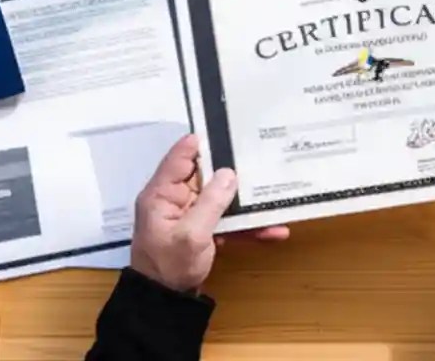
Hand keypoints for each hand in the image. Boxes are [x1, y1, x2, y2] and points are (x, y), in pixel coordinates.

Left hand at [131, 134, 288, 292]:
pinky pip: (227, 222)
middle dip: (232, 169)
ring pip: (221, 200)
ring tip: (273, 194)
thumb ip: (211, 203)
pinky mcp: (203, 232)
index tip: (225, 129)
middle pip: (205, 176)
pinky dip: (247, 227)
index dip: (202, 143)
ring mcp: (190, 217)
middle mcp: (175, 200)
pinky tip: (272, 230)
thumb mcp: (191, 235)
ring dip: (245, 202)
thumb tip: (229, 173)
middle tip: (259, 157)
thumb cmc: (169, 267)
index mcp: (162, 194)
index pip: (180, 158)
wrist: (164, 304)